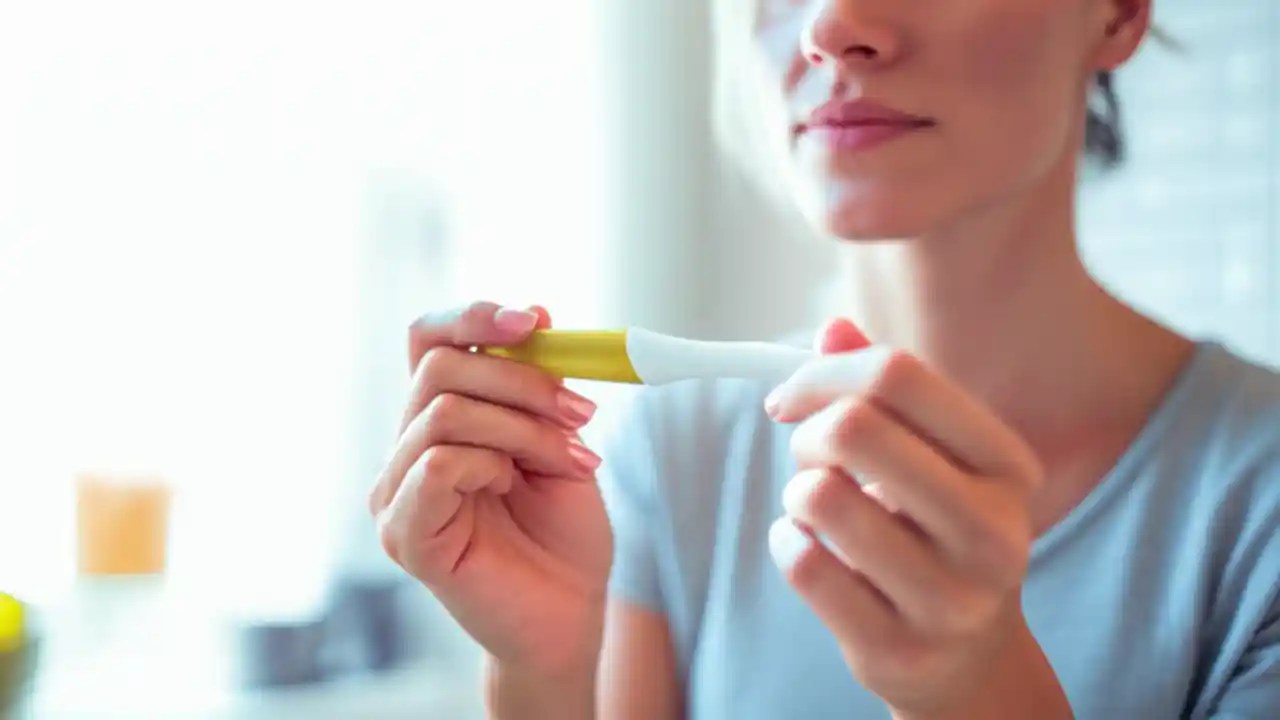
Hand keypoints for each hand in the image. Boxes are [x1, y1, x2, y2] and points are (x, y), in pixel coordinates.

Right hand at [369, 301, 612, 680]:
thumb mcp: (560, 440)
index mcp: (440, 421)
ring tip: (569, 461)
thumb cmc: (563, 534)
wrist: (571, 613)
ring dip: (523, 427)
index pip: (429, 342)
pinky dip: (489, 463)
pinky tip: (513, 489)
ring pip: (443, 411)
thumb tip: (536, 315)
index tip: (536, 320)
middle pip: (438, 365)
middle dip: (521, 379)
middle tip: (580, 411)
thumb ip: (538, 385)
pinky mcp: (404, 533)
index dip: (474, 316)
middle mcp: (407, 451)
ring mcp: (397, 492)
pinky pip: (437, 464)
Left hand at [764, 320, 1068, 718]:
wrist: (969, 663)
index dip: (823, 372)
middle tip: (807, 457)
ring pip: (820, 496)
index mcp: (1007, 465)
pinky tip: (811, 551)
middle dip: (807, 433)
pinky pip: (803, 565)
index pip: (899, 375)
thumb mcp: (935, 459)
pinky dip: (787, 543)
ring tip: (819, 510)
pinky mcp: (897, 649)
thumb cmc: (939, 537)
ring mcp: (949, 598)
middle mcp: (992, 531)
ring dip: (798, 493)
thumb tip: (832, 329)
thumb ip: (890, 392)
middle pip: (854, 426)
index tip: (789, 397)